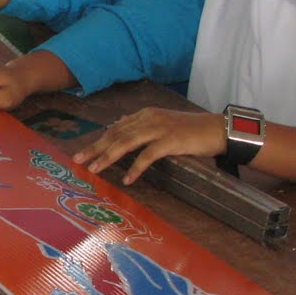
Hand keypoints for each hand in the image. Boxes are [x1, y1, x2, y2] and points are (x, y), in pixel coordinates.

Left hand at [72, 107, 225, 183]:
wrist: (217, 129)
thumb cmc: (190, 130)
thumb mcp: (161, 124)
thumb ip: (140, 127)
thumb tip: (119, 129)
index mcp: (144, 114)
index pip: (115, 128)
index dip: (97, 141)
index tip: (82, 153)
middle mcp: (148, 119)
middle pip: (115, 135)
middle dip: (95, 149)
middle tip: (78, 161)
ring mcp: (159, 129)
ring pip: (126, 143)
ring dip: (108, 157)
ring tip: (94, 170)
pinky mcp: (170, 141)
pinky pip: (148, 155)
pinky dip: (136, 168)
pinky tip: (127, 179)